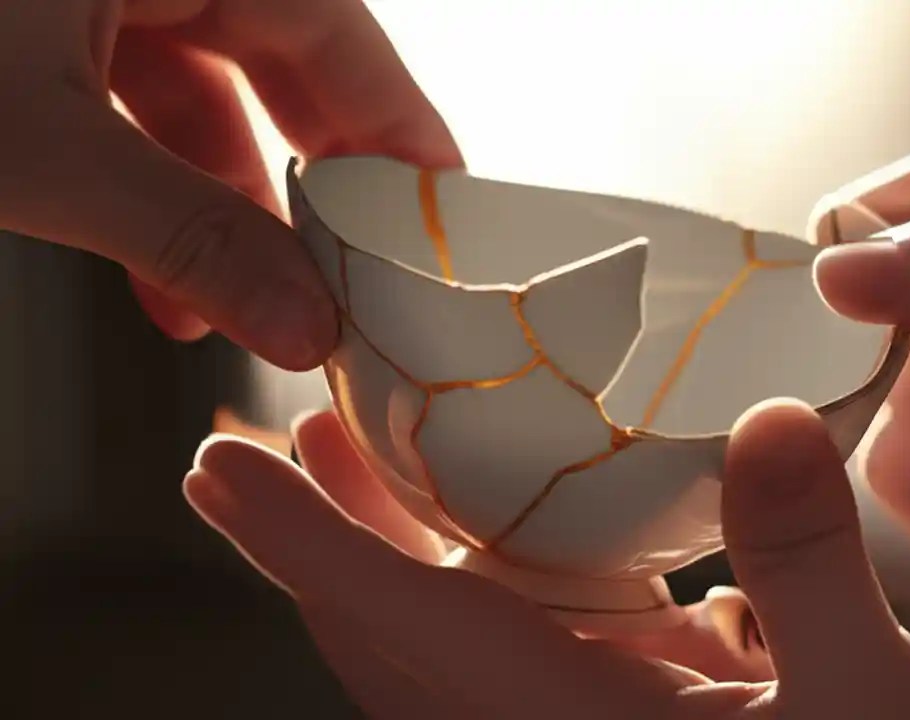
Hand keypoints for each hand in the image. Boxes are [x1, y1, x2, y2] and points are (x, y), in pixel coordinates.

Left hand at [0, 0, 460, 369]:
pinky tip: (165, 286)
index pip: (337, 32)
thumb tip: (305, 326)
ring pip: (209, 100)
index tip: (440, 228)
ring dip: (226, 218)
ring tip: (242, 313)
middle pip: (285, 68)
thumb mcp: (38, 148)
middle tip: (353, 288)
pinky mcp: (51, 32)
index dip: (398, 131)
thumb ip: (180, 234)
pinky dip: (154, 196)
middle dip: (311, 195)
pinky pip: (136, 112)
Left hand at [184, 403, 909, 718]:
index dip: (306, 544)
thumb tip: (769, 422)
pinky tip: (554, 516)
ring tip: (397, 448)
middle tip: (296, 431)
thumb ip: (810, 561)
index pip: (414, 633)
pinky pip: (571, 645)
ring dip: (431, 545)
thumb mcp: (884, 700)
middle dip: (343, 534)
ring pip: (483, 640)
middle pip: (416, 639)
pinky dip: (539, 576)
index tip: (215, 465)